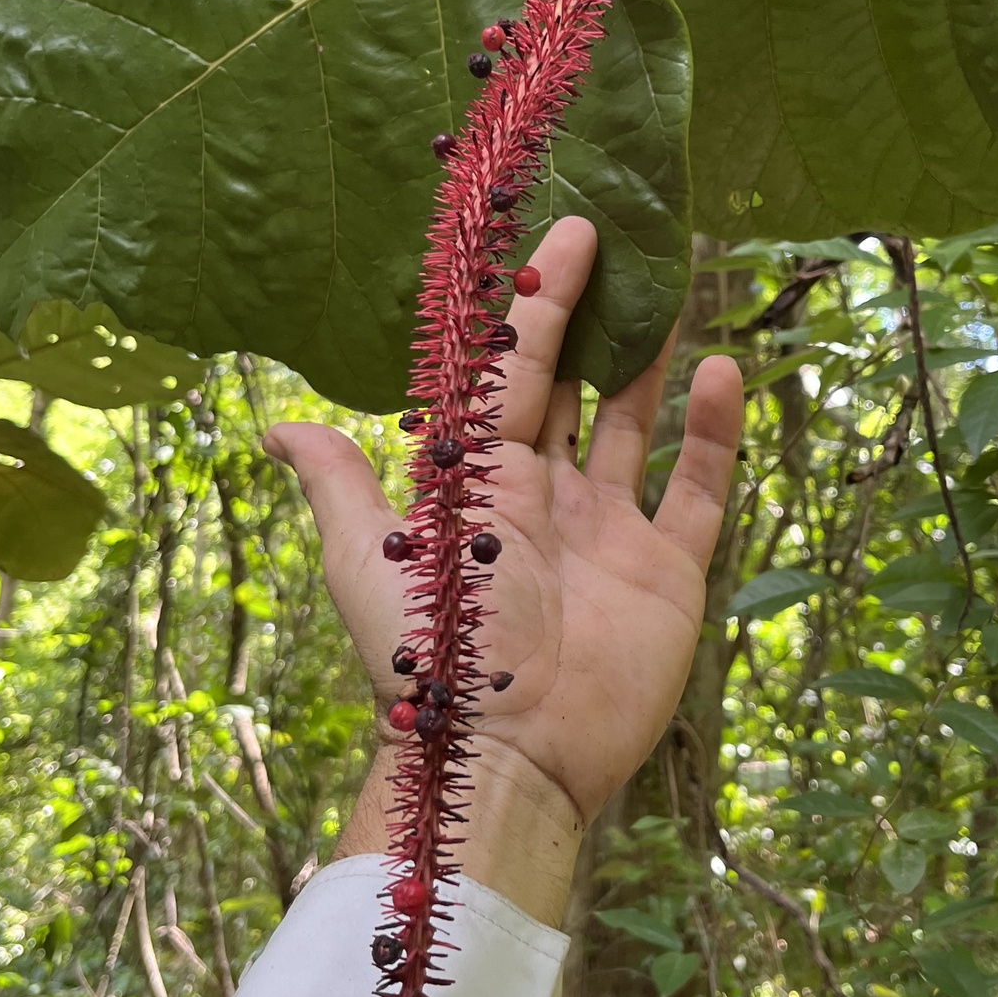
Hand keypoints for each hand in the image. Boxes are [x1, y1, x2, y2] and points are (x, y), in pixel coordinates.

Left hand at [263, 217, 743, 839]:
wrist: (509, 761)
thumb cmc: (435, 662)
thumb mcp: (370, 563)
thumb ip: (339, 488)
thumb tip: (277, 428)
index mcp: (480, 485)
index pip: (510, 372)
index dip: (536, 305)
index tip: (562, 235)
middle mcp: (546, 497)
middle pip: (575, 386)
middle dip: (596, 317)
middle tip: (623, 240)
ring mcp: (609, 533)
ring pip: (636, 424)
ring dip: (653, 360)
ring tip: (672, 288)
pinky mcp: (666, 572)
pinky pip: (695, 491)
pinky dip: (710, 434)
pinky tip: (720, 371)